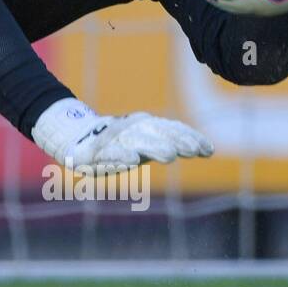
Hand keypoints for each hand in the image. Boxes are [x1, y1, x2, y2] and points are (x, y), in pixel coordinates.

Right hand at [32, 97, 213, 175]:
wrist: (78, 138)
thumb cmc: (121, 142)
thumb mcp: (148, 140)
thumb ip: (173, 142)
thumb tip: (209, 148)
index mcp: (147, 126)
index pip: (172, 129)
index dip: (189, 138)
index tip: (208, 150)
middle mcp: (133, 129)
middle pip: (157, 134)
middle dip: (176, 141)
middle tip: (194, 151)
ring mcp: (115, 139)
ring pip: (136, 142)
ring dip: (153, 147)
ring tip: (169, 155)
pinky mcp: (98, 151)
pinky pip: (110, 153)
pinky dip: (120, 155)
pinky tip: (132, 160)